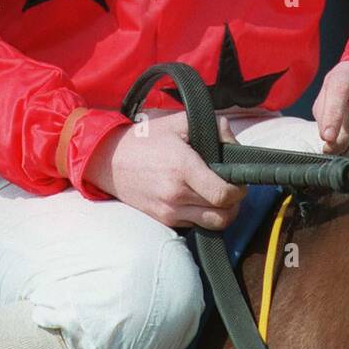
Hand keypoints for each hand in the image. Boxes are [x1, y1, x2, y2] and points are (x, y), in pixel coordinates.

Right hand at [82, 109, 246, 229]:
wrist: (109, 161)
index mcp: (182, 167)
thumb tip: (233, 139)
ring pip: (213, 225)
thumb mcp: (178, 122)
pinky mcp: (164, 220)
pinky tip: (200, 199)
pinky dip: (205, 216)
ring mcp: (169, 211)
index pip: (223, 195)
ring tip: (220, 196)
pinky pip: (196, 225)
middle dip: (235, 202)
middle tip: (233, 188)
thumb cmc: (145, 139)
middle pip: (224, 214)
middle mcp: (176, 194)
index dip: (239, 190)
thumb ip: (212, 126)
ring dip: (223, 213)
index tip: (239, 180)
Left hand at [312, 61, 348, 153]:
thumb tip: (328, 139)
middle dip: (342, 141)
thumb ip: (324, 112)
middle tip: (332, 151)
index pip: (339, 94)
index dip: (332, 118)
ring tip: (344, 152)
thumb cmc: (346, 87)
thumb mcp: (329, 91)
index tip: (327, 139)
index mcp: (347, 72)